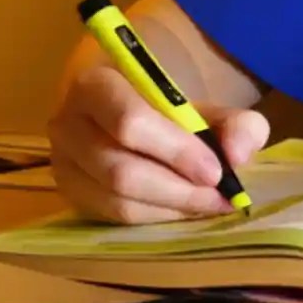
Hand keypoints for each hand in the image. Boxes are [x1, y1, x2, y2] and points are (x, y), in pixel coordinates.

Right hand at [47, 64, 269, 223]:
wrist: (137, 116)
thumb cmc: (172, 111)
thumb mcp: (211, 108)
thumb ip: (239, 124)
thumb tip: (238, 154)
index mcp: (96, 85)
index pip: (129, 122)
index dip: (176, 151)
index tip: (215, 170)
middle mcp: (67, 124)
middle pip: (121, 170)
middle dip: (177, 188)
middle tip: (218, 196)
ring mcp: (63, 163)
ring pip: (117, 199)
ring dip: (170, 207)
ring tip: (208, 204)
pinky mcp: (70, 193)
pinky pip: (114, 216)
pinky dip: (155, 217)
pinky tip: (183, 209)